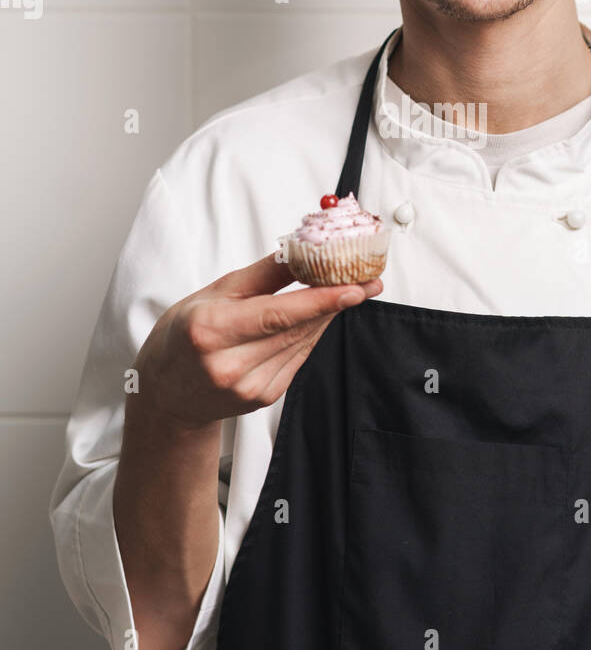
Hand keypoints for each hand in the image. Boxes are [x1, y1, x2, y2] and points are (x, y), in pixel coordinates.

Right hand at [134, 253, 381, 429]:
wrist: (166, 391)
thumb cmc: (183, 334)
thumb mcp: (214, 293)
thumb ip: (263, 274)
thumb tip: (301, 251)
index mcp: (211, 331)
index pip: (277, 314)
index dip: (321, 301)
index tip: (357, 287)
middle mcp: (229, 365)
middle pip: (297, 328)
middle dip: (336, 301)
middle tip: (366, 277)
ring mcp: (248, 387)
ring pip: (303, 343)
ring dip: (327, 315)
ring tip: (348, 289)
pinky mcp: (262, 398)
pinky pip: (299, 358)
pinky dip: (311, 334)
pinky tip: (317, 317)